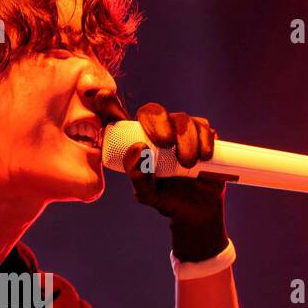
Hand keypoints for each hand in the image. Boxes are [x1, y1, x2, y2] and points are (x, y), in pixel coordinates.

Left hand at [120, 102, 229, 262]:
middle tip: (165, 144)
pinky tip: (203, 156)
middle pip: (152, 110)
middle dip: (158, 123)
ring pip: (181, 119)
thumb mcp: (148, 194)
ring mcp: (180, 132)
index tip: (103, 97)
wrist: (197, 211)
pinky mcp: (202, 135)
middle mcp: (156, 132)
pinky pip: (203, 126)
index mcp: (135, 143)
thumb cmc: (166, 199)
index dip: (108, 103)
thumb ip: (138, 176)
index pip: (117, 117)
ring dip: (185, 138)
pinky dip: (204, 139)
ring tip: (188, 163)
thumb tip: (139, 148)